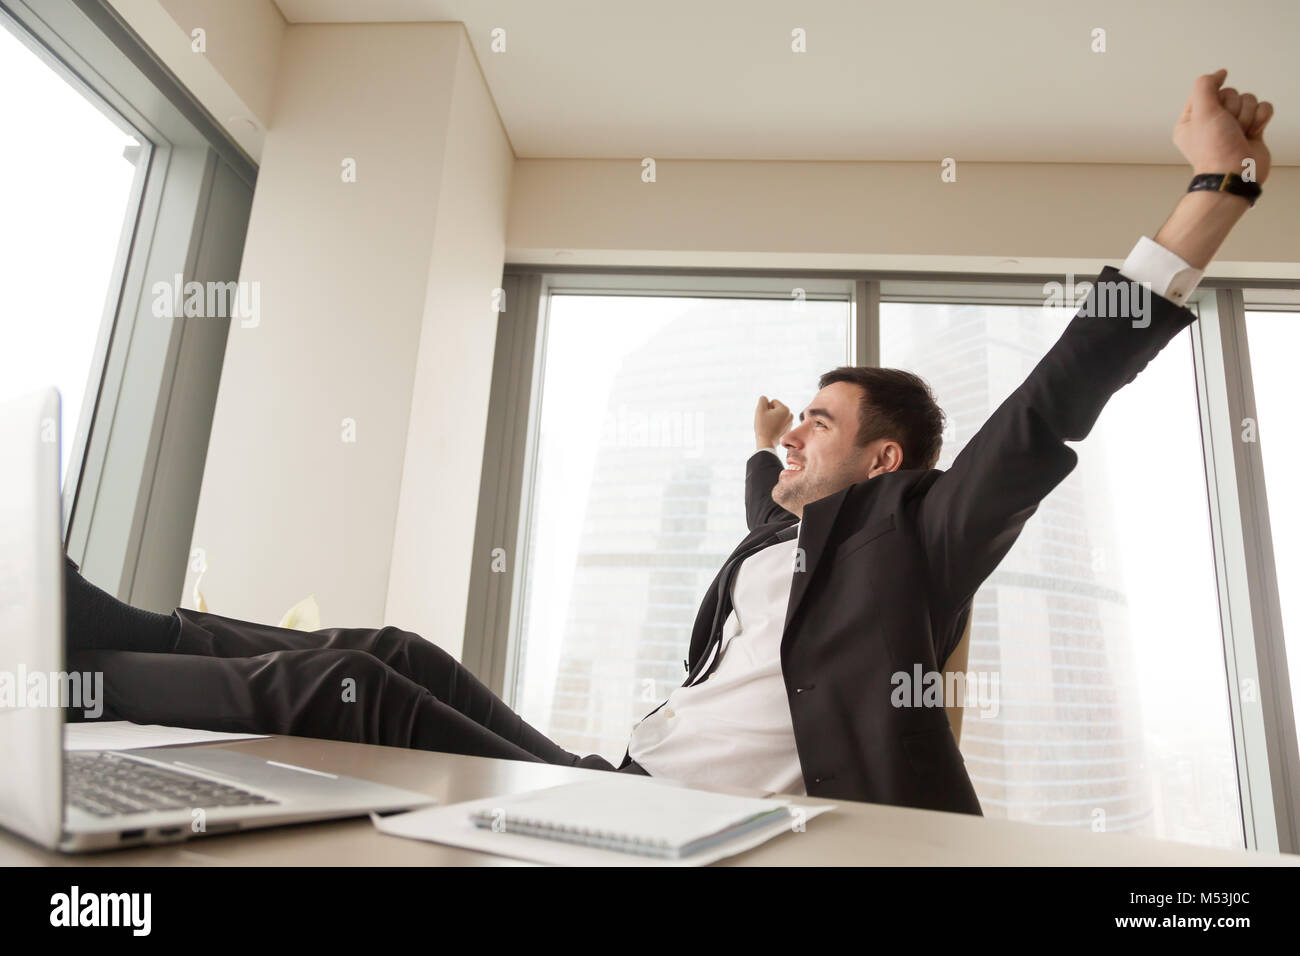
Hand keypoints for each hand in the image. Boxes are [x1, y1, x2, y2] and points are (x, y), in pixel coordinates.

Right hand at [754, 395, 792, 449]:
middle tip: (766, 422)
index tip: (765, 417)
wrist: (766, 443)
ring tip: (769, 426)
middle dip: (770, 413)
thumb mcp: (760, 410)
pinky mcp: (788, 429)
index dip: (766, 408)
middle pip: (776, 408)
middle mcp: (791, 415)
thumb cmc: (763, 426)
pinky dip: (775, 425)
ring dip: (772, 418)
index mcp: (786, 409)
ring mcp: (790, 423)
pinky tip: (772, 431)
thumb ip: (762, 400)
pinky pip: (779, 422)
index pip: (773, 402)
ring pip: (777, 415)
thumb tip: (765, 398)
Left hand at [1173, 69, 1272, 183]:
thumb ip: (1205, 85)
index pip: (1205, 90)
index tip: (1218, 102)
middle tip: (1228, 127)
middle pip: (1231, 93)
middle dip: (1233, 108)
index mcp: (1191, 120)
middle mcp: (1211, 122)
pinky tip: (1253, 133)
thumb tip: (1219, 73)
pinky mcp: (1252, 130)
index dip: (1214, 93)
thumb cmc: (1214, 148)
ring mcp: (1232, 126)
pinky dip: (1261, 118)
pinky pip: (1263, 108)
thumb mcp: (1202, 111)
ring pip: (1248, 99)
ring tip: (1240, 133)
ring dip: (1247, 115)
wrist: (1236, 174)